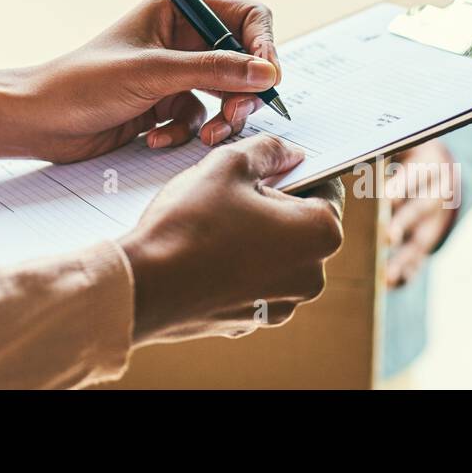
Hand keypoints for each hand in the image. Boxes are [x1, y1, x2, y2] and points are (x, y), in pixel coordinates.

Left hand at [0, 0, 283, 163]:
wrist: (38, 121)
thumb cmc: (81, 83)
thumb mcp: (152, 73)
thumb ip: (213, 70)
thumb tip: (267, 72)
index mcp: (176, 11)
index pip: (244, 17)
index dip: (263, 44)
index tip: (269, 75)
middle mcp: (180, 39)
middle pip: (241, 61)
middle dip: (242, 91)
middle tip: (236, 115)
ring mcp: (174, 74)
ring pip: (225, 95)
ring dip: (220, 118)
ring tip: (206, 136)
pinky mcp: (165, 106)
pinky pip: (199, 119)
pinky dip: (185, 132)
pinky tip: (155, 138)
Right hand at [117, 134, 343, 342]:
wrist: (144, 286)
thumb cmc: (190, 223)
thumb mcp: (228, 165)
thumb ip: (267, 151)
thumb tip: (288, 153)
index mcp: (319, 234)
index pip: (327, 188)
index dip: (297, 170)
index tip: (272, 164)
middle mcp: (311, 276)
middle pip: (300, 224)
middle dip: (272, 205)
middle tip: (232, 191)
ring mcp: (281, 305)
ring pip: (275, 254)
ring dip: (253, 235)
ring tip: (211, 221)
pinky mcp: (251, 321)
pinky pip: (252, 281)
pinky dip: (235, 265)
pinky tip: (203, 252)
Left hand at [384, 139, 461, 287]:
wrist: (437, 164)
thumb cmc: (401, 151)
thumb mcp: (397, 143)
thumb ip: (376, 148)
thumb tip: (342, 152)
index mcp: (427, 162)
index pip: (417, 173)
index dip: (401, 186)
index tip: (385, 198)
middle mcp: (436, 191)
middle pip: (420, 208)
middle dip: (402, 223)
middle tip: (386, 237)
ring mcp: (435, 218)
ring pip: (422, 238)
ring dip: (405, 257)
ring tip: (388, 275)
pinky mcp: (430, 236)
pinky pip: (421, 256)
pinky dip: (408, 270)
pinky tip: (392, 282)